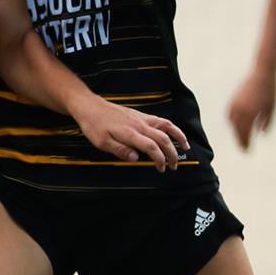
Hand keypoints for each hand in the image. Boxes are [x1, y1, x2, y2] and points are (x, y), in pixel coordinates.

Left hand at [71, 97, 189, 171]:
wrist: (90, 106)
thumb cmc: (94, 125)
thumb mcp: (101, 142)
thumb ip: (120, 150)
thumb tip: (136, 158)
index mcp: (130, 133)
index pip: (152, 147)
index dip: (159, 159)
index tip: (162, 168)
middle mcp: (139, 124)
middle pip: (163, 138)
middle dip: (172, 153)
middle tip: (173, 166)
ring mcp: (141, 118)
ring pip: (166, 126)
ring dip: (178, 136)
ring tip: (186, 147)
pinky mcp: (140, 115)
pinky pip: (160, 120)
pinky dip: (171, 127)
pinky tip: (173, 134)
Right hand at [227, 66, 275, 149]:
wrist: (262, 72)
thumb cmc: (270, 91)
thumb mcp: (272, 108)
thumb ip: (266, 123)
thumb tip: (260, 134)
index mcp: (251, 114)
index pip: (246, 133)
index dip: (246, 144)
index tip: (248, 152)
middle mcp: (241, 110)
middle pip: (237, 130)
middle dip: (240, 140)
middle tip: (244, 150)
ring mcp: (235, 104)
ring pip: (232, 123)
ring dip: (236, 131)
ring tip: (241, 138)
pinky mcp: (233, 99)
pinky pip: (230, 114)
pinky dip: (232, 122)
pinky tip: (237, 126)